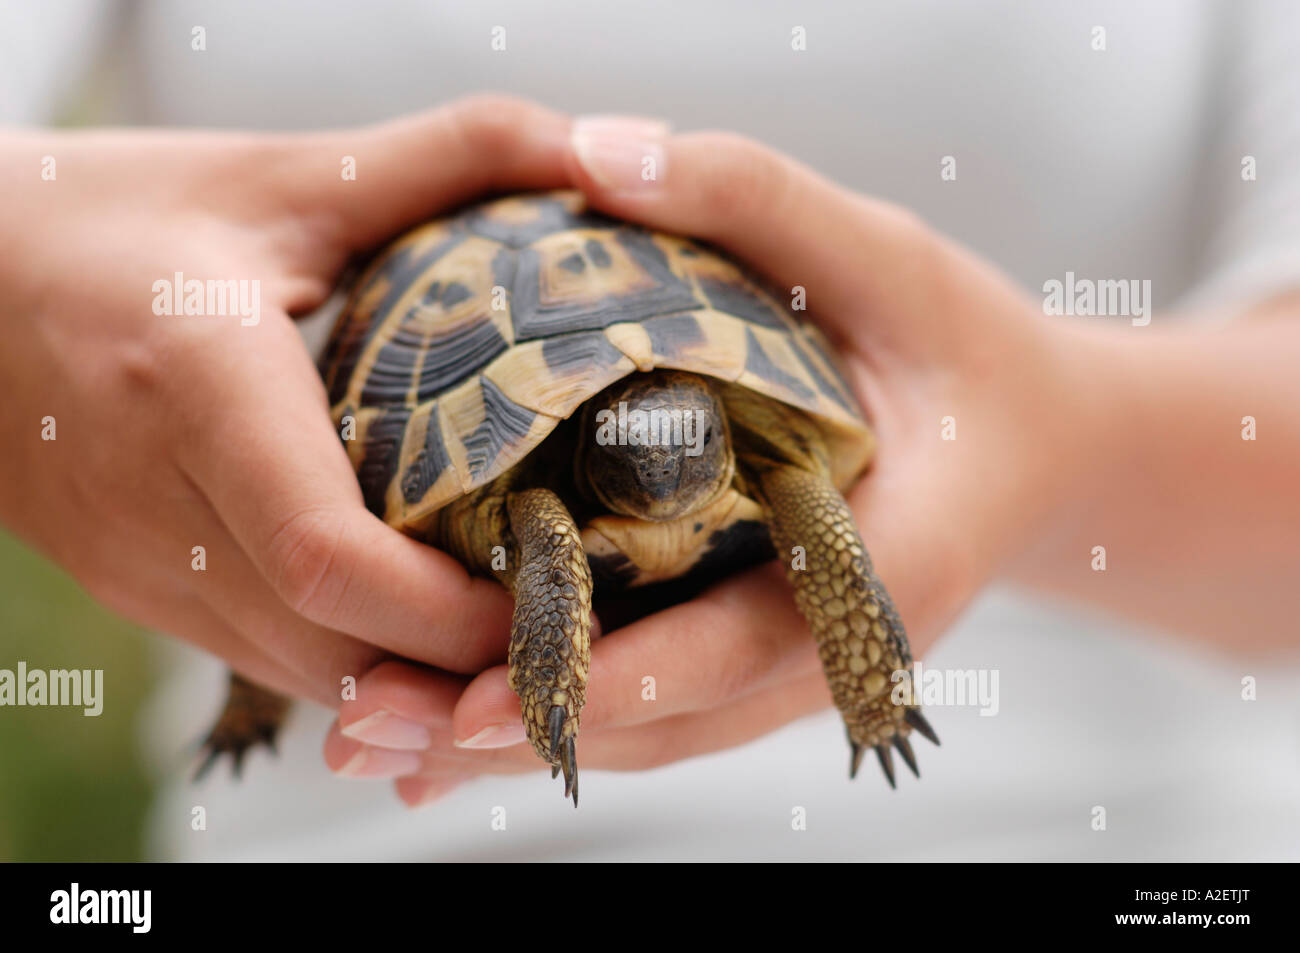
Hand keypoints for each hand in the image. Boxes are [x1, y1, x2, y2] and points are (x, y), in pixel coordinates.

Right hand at [0, 96, 571, 706]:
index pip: (328, 556)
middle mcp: (159, 503)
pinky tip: (423, 625)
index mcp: (197, 388)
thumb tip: (604, 152)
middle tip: (571, 625)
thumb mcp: (289, 175)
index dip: (449, 609)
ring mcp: (141, 565)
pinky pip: (269, 661)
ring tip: (518, 635)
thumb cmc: (118, 219)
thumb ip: (455, 154)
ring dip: (419, 678)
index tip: (551, 587)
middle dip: (462, 666)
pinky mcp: (141, 588)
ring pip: (305, 678)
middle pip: (332, 650)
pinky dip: (362, 660)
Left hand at [324, 117, 1094, 802]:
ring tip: (379, 738)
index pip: (748, 640)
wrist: (1031, 442)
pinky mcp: (761, 654)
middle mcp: (838, 643)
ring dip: (521, 741)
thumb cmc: (965, 349)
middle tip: (376, 727)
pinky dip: (559, 718)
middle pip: (673, 720)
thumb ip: (758, 203)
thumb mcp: (885, 256)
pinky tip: (453, 727)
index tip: (485, 692)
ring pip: (653, 733)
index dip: (621, 675)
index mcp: (891, 562)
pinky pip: (658, 710)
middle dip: (527, 729)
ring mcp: (797, 664)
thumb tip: (595, 153)